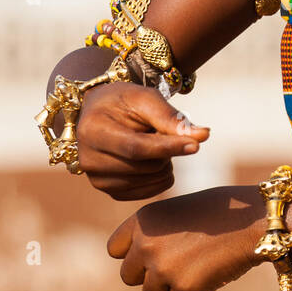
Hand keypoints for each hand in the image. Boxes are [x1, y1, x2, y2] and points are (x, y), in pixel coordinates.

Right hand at [77, 83, 209, 199]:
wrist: (101, 112)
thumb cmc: (124, 102)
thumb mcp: (146, 99)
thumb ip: (171, 118)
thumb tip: (202, 136)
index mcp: (94, 131)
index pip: (136, 148)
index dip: (168, 148)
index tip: (195, 145)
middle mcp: (89, 160)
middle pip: (146, 166)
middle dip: (166, 151)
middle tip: (159, 132)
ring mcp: (97, 179)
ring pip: (150, 180)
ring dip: (163, 162)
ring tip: (149, 142)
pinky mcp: (110, 191)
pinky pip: (149, 192)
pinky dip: (159, 176)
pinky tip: (150, 159)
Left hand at [106, 186, 265, 290]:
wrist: (254, 219)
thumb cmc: (221, 211)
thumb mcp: (177, 213)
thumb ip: (154, 234)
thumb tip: (141, 263)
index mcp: (142, 220)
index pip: (115, 249)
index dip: (133, 254)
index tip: (150, 254)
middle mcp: (145, 244)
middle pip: (128, 276)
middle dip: (149, 275)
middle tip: (176, 266)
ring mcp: (162, 268)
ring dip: (171, 286)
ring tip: (198, 266)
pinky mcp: (183, 288)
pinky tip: (212, 271)